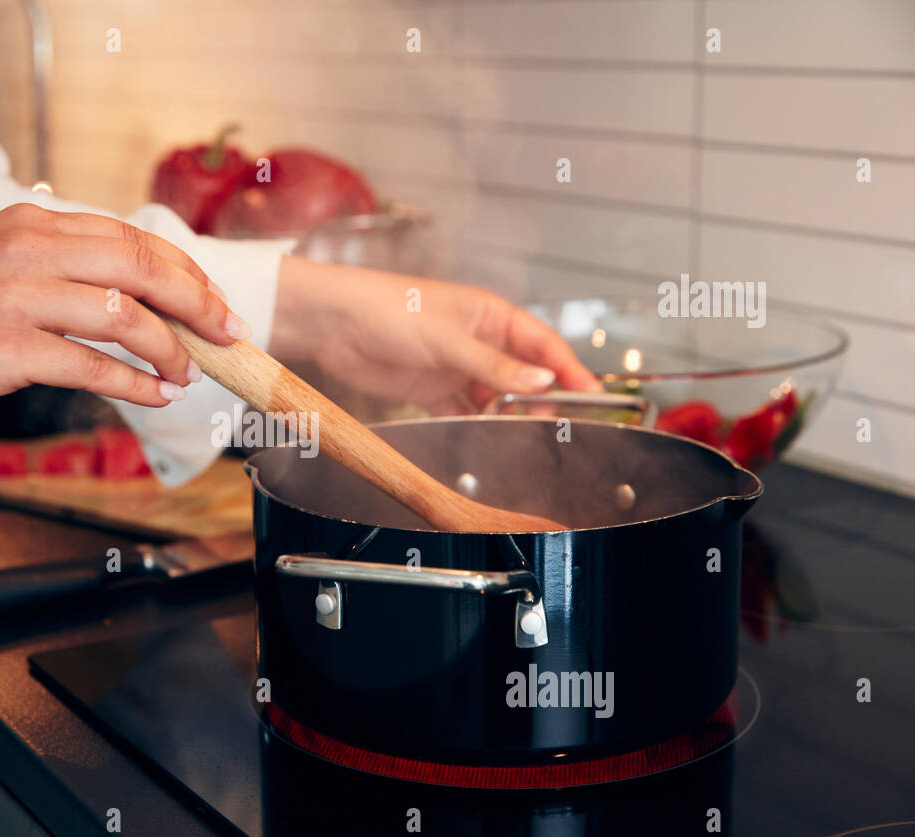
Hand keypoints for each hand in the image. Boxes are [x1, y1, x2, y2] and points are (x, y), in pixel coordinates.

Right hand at [0, 203, 249, 417]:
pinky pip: (93, 366)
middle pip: (142, 266)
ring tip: (188, 373)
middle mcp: (28, 251)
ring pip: (126, 316)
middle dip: (199, 302)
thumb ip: (50, 266)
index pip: (131, 238)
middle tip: (228, 333)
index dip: (185, 271)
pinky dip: (135, 383)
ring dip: (171, 349)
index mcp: (29, 225)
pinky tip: (154, 395)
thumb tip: (121, 296)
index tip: (214, 300)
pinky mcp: (5, 348)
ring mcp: (17, 298)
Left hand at [269, 256, 599, 414]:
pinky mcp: (430, 390)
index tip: (593, 395)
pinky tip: (484, 441)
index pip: (542, 344)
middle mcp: (477, 341)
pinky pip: (463, 412)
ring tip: (522, 439)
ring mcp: (455, 367)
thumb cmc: (387, 307)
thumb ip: (494, 366)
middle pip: (522, 376)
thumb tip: (541, 384)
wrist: (331, 323)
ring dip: (507, 418)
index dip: (569, 370)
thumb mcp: (447, 337)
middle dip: (539, 401)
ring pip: (494, 399)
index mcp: (490, 315)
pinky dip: (474, 426)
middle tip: (551, 427)